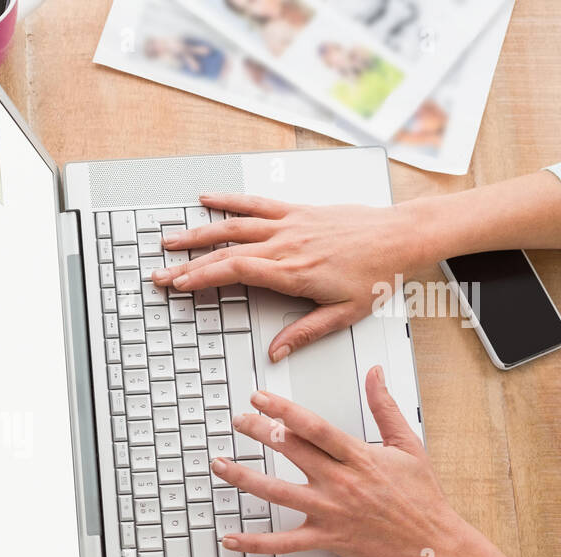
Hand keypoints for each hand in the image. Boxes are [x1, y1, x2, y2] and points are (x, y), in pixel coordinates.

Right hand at [150, 194, 434, 361]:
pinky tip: (207, 199)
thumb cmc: (377, 274)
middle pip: (225, 251)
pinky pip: (256, 203)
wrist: (401, 237)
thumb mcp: (344, 313)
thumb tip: (276, 352)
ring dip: (198, 232)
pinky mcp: (297, 211)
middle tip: (159, 271)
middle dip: (187, 262)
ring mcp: (289, 224)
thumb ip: (305, 333)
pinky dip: (229, 201)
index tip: (178, 285)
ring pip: (233, 226)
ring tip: (170, 239)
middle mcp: (286, 244)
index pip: (235, 271)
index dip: (202, 277)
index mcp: (293, 272)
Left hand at [213, 366, 472, 556]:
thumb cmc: (422, 497)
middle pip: (290, 451)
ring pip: (278, 493)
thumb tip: (374, 374)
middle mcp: (340, 482)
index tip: (259, 398)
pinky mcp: (327, 538)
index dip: (282, 410)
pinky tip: (231, 538)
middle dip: (259, 432)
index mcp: (358, 457)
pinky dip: (255, 543)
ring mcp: (331, 511)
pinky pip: (284, 543)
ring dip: (244, 478)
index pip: (313, 426)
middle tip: (237, 421)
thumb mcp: (408, 445)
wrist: (433, 545)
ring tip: (220, 465)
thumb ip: (384, 407)